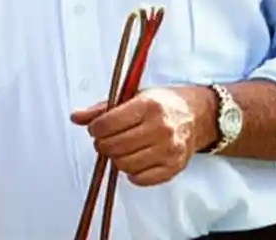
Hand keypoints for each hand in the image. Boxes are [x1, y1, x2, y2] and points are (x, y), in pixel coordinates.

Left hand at [70, 86, 216, 186]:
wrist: (199, 116)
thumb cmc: (164, 104)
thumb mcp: (134, 96)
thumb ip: (103, 108)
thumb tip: (76, 117)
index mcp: (148, 106)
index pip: (108, 123)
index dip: (95, 128)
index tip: (96, 128)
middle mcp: (160, 128)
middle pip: (114, 146)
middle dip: (102, 144)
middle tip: (105, 139)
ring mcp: (169, 150)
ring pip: (124, 164)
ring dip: (115, 158)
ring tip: (120, 148)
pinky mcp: (174, 167)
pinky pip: (141, 179)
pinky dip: (131, 173)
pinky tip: (133, 160)